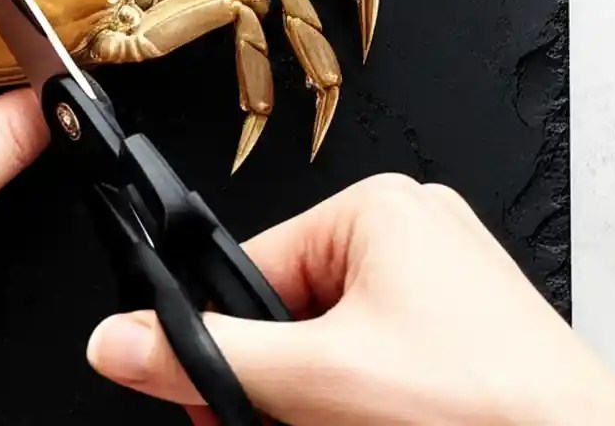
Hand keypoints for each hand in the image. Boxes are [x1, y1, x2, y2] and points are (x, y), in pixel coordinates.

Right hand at [86, 174, 614, 424]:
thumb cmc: (491, 410)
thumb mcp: (318, 383)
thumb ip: (209, 358)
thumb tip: (122, 340)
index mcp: (376, 209)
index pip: (251, 266)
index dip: (223, 341)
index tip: (204, 395)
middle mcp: (410, 234)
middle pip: (286, 310)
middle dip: (269, 379)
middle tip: (263, 424)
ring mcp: (438, 287)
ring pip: (326, 343)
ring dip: (307, 396)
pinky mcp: (455, 335)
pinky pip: (369, 359)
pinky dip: (348, 401)